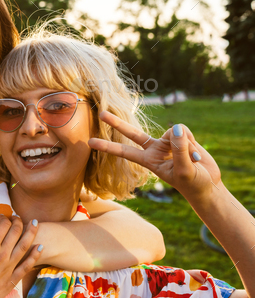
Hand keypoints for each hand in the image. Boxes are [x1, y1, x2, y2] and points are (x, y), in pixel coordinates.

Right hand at [0, 215, 41, 297]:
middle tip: (17, 217)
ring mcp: (9, 268)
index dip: (3, 217)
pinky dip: (35, 255)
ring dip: (31, 232)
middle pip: (16, 231)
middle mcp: (2, 254)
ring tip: (34, 223)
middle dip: (18, 221)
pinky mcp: (12, 280)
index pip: (3, 224)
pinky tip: (39, 247)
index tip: (1, 217)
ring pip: (25, 245)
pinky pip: (27, 266)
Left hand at [88, 111, 221, 200]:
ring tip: (192, 160)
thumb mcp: (184, 170)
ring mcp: (167, 142)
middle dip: (117, 123)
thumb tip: (175, 128)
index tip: (89, 142)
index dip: (107, 146)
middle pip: (132, 133)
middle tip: (101, 113)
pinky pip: (184, 130)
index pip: (123, 152)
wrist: (207, 184)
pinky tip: (195, 153)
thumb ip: (179, 150)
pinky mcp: (181, 136)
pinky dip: (192, 142)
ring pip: (172, 131)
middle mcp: (154, 149)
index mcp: (148, 161)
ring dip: (185, 145)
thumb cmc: (193, 183)